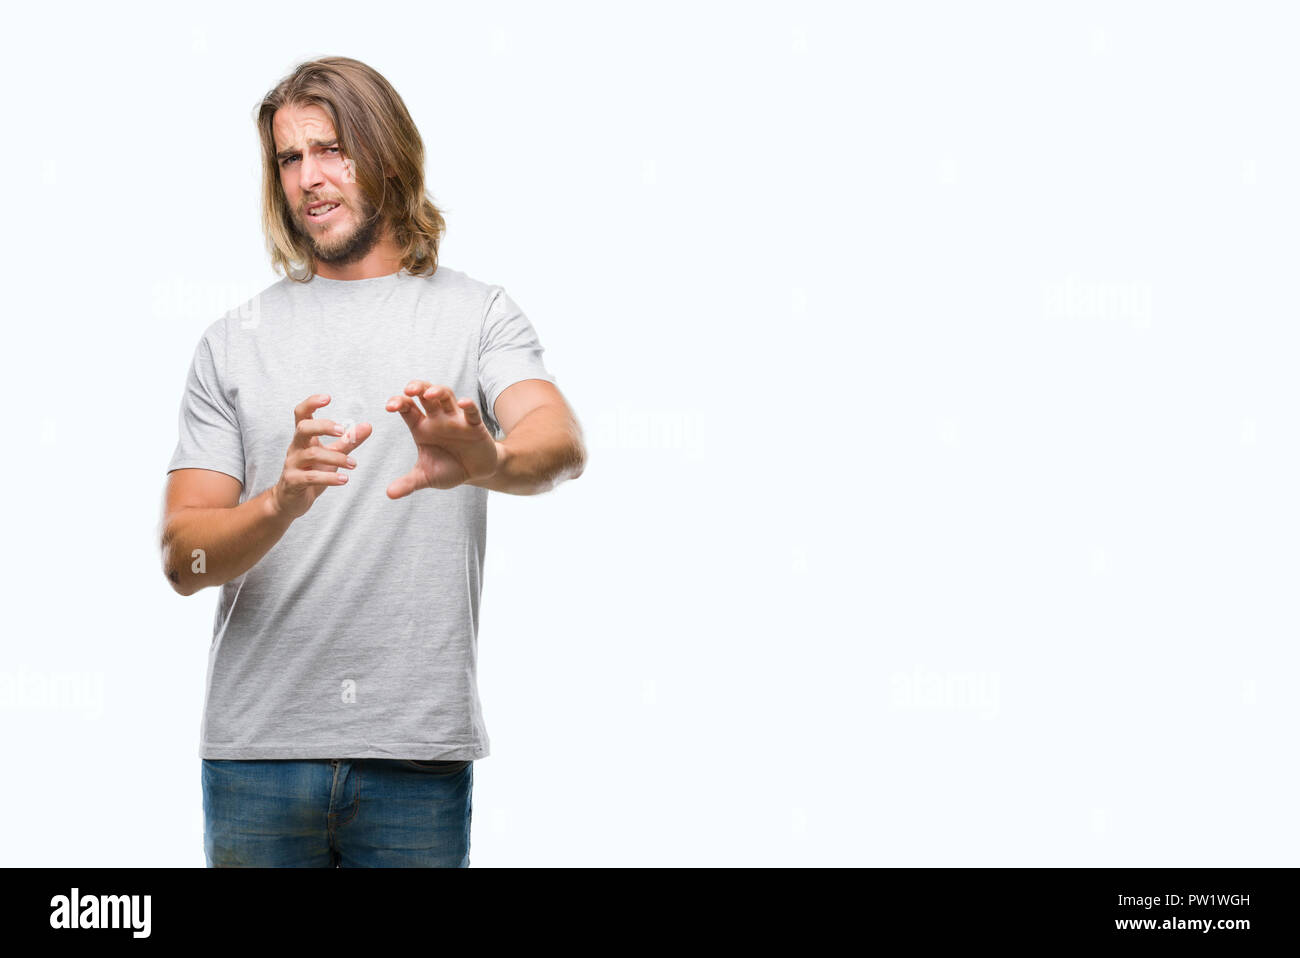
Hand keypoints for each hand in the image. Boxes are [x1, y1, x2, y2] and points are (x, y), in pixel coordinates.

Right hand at [272, 394, 371, 518]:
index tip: (328, 398)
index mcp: (303, 437)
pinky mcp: (293, 482)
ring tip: (353, 464)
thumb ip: (348, 441)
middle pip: (303, 428)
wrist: (291, 500)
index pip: (301, 414)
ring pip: (312, 454)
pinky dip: (330, 478)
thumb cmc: (311, 472)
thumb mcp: (332, 454)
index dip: (311, 403)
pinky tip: (344, 480)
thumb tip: (368, 426)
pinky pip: (310, 477)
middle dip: (322, 426)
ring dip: (336, 458)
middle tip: (342, 431)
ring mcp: (292, 464)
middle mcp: (295, 447)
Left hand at [385, 380, 500, 496]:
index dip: (399, 403)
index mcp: (422, 427)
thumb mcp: (426, 477)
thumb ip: (409, 483)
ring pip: (447, 397)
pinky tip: (464, 403)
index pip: (408, 409)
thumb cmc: (449, 469)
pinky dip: (468, 406)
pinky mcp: (475, 426)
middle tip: (408, 390)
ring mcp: (456, 420)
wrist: (476, 473)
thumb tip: (389, 494)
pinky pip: (471, 412)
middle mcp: (438, 419)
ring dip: (438, 392)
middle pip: (426, 395)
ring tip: (429, 394)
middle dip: (418, 388)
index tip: (390, 406)